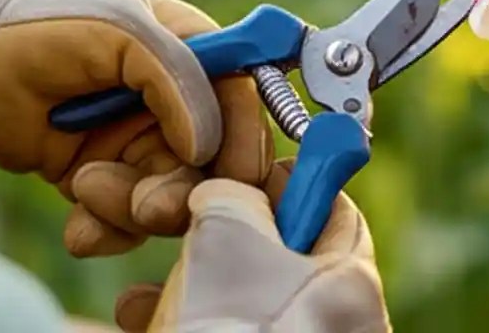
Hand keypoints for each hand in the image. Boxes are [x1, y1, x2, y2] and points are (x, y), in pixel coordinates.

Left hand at [0, 0, 272, 255]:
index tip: (232, 172)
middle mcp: (174, 101)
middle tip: (152, 206)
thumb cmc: (46, 21)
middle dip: (184, 191)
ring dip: (135, 208)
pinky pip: (123, 219)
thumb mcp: (122, 30)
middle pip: (212, 162)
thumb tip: (208, 148)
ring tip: (88, 189)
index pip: (242, 99)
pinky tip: (78, 227)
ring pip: (169, 197)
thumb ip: (178, 79)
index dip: (244, 138)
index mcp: (193, 51)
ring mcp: (138, 141)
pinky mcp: (102, 176)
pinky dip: (105, 229)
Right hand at [113, 161, 389, 332]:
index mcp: (352, 282)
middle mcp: (336, 323)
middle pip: (280, 251)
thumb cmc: (230, 329)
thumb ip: (236, 197)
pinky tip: (135, 314)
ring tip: (145, 285)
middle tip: (176, 221)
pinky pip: (219, 330)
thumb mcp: (230, 236)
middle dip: (218, 232)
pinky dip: (179, 318)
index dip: (283, 180)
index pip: (332, 207)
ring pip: (238, 294)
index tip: (237, 172)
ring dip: (185, 278)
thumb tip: (225, 194)